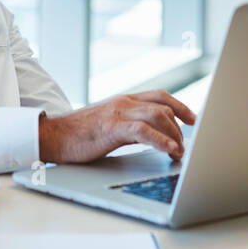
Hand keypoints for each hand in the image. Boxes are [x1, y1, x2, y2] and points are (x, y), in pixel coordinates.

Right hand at [38, 91, 195, 164]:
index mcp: (124, 100)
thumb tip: (154, 137)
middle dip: (179, 128)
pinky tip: (170, 150)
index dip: (180, 106)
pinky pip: (143, 131)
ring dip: (174, 135)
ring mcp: (118, 112)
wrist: (54, 136)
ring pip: (158, 115)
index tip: (193, 119)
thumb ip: (131, 126)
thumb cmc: (80, 135)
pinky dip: (161, 140)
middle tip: (184, 147)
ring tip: (178, 152)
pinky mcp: (112, 127)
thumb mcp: (110, 125)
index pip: (160, 96)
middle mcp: (124, 102)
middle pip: (163, 106)